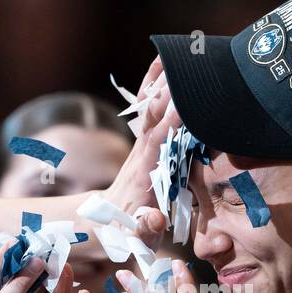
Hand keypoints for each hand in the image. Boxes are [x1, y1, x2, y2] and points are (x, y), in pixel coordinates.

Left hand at [102, 56, 181, 249]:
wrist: (103, 226)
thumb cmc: (126, 235)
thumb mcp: (136, 240)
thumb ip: (146, 230)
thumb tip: (153, 219)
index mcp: (143, 177)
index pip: (157, 145)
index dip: (170, 124)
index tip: (185, 102)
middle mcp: (141, 156)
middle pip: (154, 118)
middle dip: (169, 93)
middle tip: (188, 66)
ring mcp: (141, 147)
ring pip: (151, 109)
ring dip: (161, 81)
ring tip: (176, 52)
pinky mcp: (145, 143)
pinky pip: (149, 110)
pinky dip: (155, 86)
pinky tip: (164, 61)